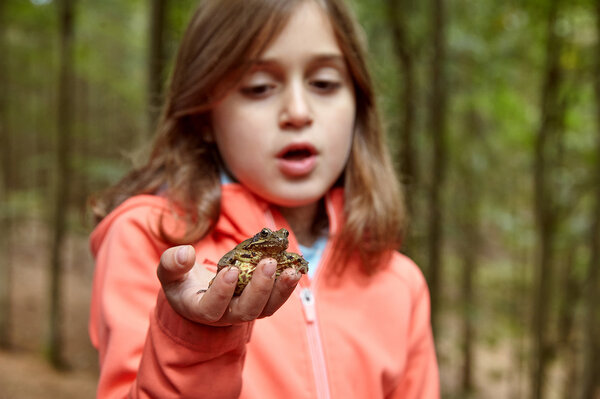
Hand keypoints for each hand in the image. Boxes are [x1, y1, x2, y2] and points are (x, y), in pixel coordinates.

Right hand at [157, 245, 301, 325]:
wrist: (196, 292)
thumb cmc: (181, 281)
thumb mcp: (170, 271)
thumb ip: (172, 263)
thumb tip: (186, 253)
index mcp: (200, 310)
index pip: (211, 308)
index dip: (221, 292)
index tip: (228, 270)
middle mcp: (225, 315)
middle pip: (246, 311)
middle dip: (259, 288)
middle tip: (267, 263)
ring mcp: (245, 310)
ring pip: (266, 308)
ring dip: (281, 290)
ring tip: (292, 270)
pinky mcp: (260, 303)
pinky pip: (276, 299)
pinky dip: (286, 286)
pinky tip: (296, 268)